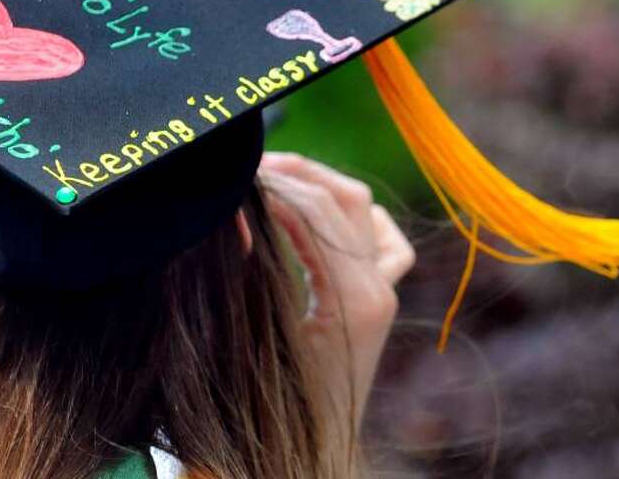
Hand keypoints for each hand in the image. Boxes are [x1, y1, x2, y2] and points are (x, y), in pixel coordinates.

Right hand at [259, 152, 415, 435]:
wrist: (296, 460)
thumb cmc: (265, 407)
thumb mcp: (251, 331)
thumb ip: (245, 269)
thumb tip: (234, 216)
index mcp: (354, 298)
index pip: (312, 211)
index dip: (270, 186)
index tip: (233, 176)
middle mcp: (379, 290)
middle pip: (339, 199)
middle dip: (292, 176)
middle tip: (246, 169)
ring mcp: (383, 294)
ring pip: (363, 210)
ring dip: (318, 185)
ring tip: (272, 176)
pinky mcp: (377, 302)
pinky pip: (384, 242)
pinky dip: (354, 217)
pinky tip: (321, 211)